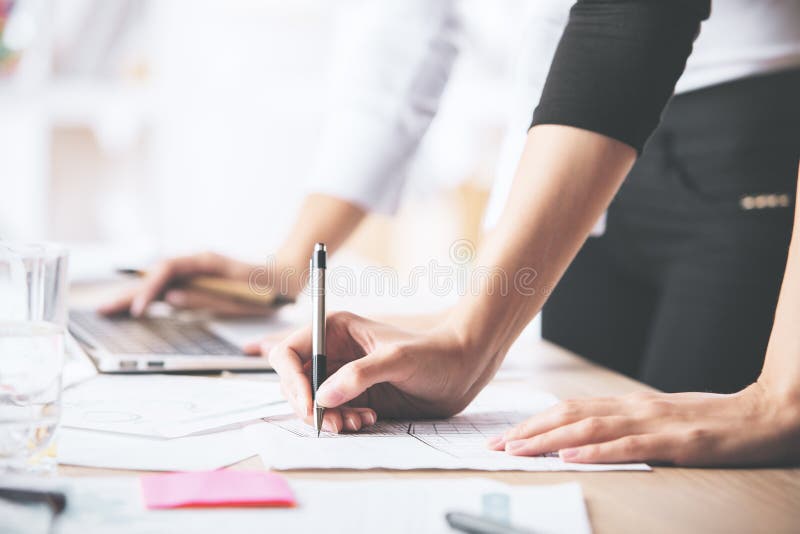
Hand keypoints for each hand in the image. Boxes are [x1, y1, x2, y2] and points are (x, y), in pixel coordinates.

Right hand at [99, 252, 266, 317]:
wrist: (285, 277)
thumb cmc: (266, 286)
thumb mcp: (238, 296)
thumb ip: (203, 297)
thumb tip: (170, 298)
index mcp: (205, 260)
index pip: (166, 271)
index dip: (149, 290)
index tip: (138, 309)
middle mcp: (196, 262)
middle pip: (155, 276)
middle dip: (129, 293)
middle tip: (103, 309)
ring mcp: (196, 270)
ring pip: (158, 281)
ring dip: (134, 294)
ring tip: (108, 308)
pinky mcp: (198, 280)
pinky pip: (168, 287)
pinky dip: (149, 297)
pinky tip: (135, 306)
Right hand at [268, 311, 486, 432]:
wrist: (463, 369)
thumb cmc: (434, 353)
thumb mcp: (398, 359)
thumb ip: (360, 375)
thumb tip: (323, 398)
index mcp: (334, 331)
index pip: (289, 353)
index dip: (291, 380)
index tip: (310, 405)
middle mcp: (333, 352)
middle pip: (294, 383)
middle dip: (309, 406)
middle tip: (335, 424)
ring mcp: (342, 376)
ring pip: (312, 403)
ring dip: (328, 418)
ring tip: (358, 423)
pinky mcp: (355, 397)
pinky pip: (333, 415)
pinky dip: (343, 423)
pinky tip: (368, 420)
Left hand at [487, 382, 799, 465]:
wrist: (761, 414)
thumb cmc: (709, 420)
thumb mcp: (659, 418)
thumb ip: (625, 423)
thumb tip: (586, 433)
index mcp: (628, 403)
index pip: (570, 408)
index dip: (534, 421)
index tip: (506, 435)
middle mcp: (633, 407)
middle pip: (570, 414)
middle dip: (529, 430)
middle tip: (497, 445)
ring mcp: (653, 422)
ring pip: (590, 427)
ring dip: (549, 439)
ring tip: (520, 449)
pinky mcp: (675, 441)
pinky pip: (629, 446)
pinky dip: (596, 450)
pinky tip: (572, 456)